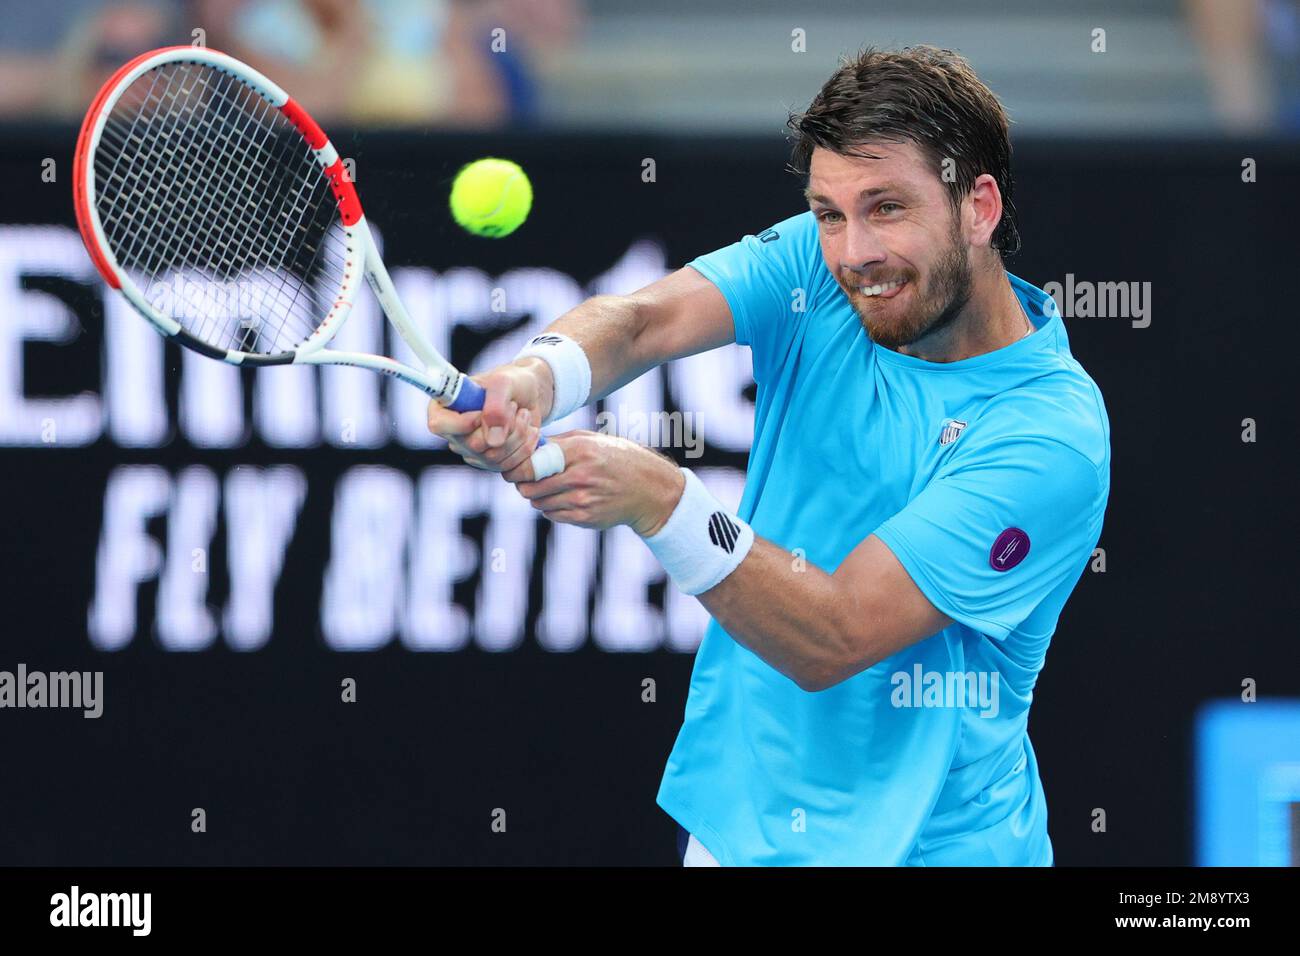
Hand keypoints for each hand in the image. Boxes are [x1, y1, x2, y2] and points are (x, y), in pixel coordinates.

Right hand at [427, 358, 553, 472]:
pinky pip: (509, 467)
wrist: (531, 394)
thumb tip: (493, 441)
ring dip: (519, 434)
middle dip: (504, 426)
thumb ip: (495, 406)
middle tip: (514, 406)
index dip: (464, 423)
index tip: (484, 411)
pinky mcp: (492, 463)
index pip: (439, 425)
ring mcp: (472, 452)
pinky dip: (526, 448)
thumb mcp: (504, 383)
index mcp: (445, 408)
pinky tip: (530, 430)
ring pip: (495, 458)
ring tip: (523, 414)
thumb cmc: (512, 382)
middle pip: (474, 446)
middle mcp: (455, 433)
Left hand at [507, 431, 684, 534]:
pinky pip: (552, 514)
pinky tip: (564, 498)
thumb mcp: (590, 440)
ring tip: (551, 487)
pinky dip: (551, 508)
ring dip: (538, 496)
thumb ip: (558, 441)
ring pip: (538, 502)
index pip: (530, 464)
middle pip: (529, 486)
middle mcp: (579, 475)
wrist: (648, 489)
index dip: (516, 468)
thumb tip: (526, 444)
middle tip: (527, 479)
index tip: (515, 467)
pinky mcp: (585, 517)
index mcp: (579, 451)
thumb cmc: (616, 458)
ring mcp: (582, 499)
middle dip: (524, 483)